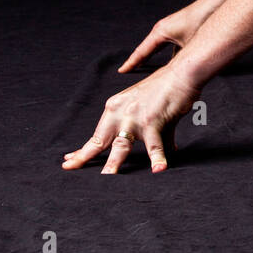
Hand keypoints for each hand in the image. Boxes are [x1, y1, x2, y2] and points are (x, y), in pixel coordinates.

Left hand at [61, 63, 202, 173]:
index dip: (84, 149)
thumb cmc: (167, 89)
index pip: (97, 134)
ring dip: (113, 164)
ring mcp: (135, 118)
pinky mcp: (153, 121)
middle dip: (85, 157)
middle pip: (100, 141)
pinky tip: (159, 170)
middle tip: (70, 168)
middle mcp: (120, 113)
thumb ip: (158, 134)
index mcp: (115, 108)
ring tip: (107, 179)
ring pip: (121, 147)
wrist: (182, 73)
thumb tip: (168, 151)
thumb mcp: (152, 110)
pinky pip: (155, 145)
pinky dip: (158, 158)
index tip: (70, 159)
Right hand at [120, 0, 212, 72]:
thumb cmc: (201, 21)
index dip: (132, 63)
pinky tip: (175, 61)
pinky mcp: (182, 28)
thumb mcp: (188, 45)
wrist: (214, 4)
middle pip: (147, 49)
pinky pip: (171, 44)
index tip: (122, 70)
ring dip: (154, 56)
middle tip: (129, 71)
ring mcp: (172, 28)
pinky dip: (170, 53)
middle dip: (139, 60)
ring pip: (160, 46)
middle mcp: (163, 29)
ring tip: (147, 68)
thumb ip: (181, 59)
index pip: (142, 51)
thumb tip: (177, 73)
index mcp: (160, 32)